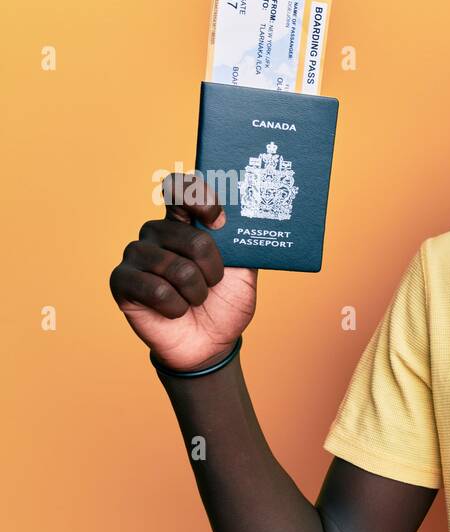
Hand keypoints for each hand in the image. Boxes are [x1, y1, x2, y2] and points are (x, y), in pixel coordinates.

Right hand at [109, 172, 257, 371]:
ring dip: (196, 293)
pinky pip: (156, 289)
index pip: (181, 188)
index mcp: (186, 221)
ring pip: (176, 268)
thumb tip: (241, 212)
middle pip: (190, 237)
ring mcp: (137, 254)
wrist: (210, 343)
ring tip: (194, 300)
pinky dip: (175, 307)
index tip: (217, 220)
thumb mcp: (245, 270)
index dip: (198, 197)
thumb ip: (241, 240)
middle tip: (213, 284)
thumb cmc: (226, 302)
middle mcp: (158, 232)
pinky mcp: (122, 280)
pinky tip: (174, 311)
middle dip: (213, 269)